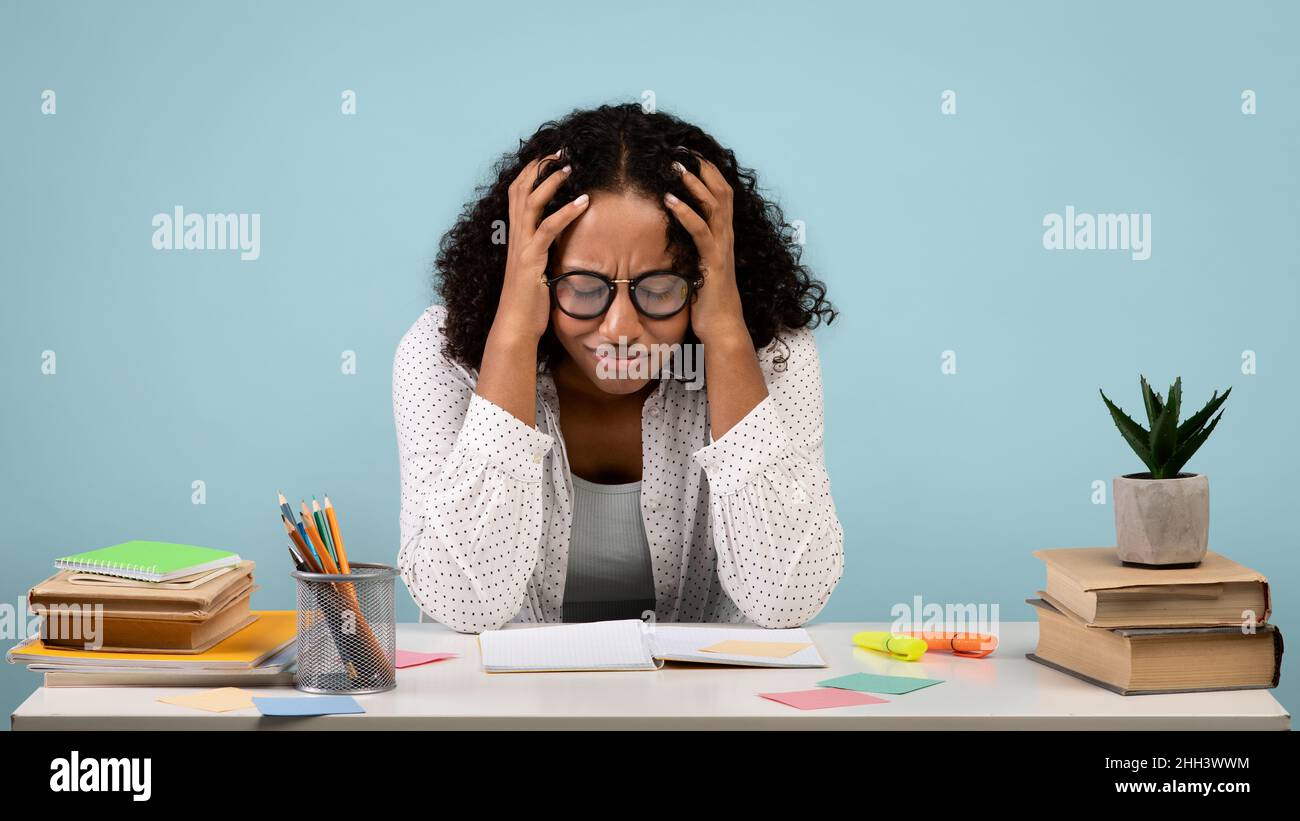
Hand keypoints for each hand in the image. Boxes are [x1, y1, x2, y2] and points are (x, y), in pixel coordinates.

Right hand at [495, 150, 590, 341]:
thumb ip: (543, 250)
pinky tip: (583, 202)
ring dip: (551, 182)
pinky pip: (549, 229)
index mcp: (516, 236)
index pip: (517, 194)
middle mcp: (515, 236)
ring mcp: (521, 246)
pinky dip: (566, 213)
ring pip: (532, 203)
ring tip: (570, 167)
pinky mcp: (531, 259)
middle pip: (521, 189)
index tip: (548, 156)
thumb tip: (559, 240)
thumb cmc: (527, 300)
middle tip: (560, 151)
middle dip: (539, 167)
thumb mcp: (536, 268)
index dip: (530, 172)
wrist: (515, 325)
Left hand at [663, 153, 745, 343]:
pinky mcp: (713, 261)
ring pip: (714, 205)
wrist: (722, 326)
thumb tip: (673, 236)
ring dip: (694, 184)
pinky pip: (701, 231)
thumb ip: (692, 247)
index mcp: (722, 236)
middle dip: (703, 169)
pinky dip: (686, 213)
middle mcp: (726, 237)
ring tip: (675, 168)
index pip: (720, 194)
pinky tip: (670, 201)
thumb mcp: (699, 265)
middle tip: (682, 151)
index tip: (691, 155)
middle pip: (721, 191)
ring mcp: (721, 247)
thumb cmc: (708, 299)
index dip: (708, 172)